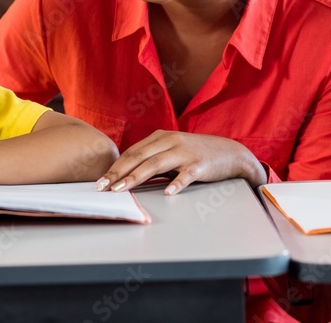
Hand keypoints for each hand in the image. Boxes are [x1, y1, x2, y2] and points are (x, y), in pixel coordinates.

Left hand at [95, 130, 265, 195]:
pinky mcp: (200, 165)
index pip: (132, 152)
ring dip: (137, 177)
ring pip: (156, 164)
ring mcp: (185, 152)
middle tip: (103, 187)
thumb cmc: (196, 154)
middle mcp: (170, 141)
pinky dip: (176, 183)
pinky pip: (186, 175)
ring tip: (122, 189)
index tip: (100, 181)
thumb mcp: (171, 152)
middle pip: (139, 157)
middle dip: (119, 172)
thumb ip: (151, 159)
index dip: (115, 167)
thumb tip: (125, 175)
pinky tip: (168, 193)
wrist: (229, 153)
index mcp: (160, 137)